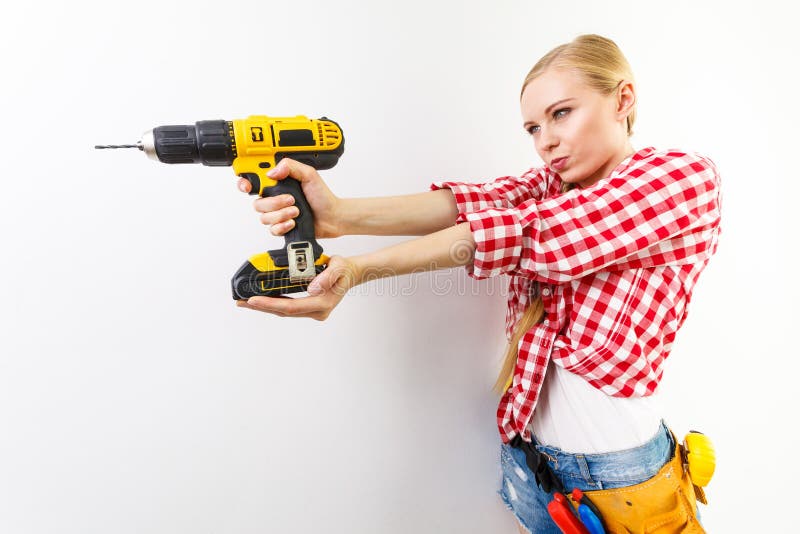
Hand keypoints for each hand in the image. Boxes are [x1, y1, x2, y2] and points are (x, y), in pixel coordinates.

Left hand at [235, 256, 358, 320]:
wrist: (351, 273)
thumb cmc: (344, 269)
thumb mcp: (339, 267)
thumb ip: (327, 277)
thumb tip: (311, 288)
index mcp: (322, 304)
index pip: (291, 306)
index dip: (270, 304)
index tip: (253, 299)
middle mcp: (317, 311)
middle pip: (284, 312)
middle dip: (262, 307)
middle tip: (241, 302)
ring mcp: (313, 311)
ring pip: (284, 311)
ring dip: (265, 306)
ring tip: (245, 301)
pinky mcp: (308, 308)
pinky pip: (288, 307)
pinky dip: (273, 303)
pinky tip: (261, 299)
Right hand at [237, 158, 342, 238]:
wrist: (332, 216)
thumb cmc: (322, 196)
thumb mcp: (309, 174)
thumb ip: (291, 167)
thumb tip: (272, 171)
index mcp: (278, 184)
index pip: (253, 182)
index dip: (245, 184)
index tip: (248, 186)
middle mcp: (275, 199)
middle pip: (257, 203)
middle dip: (274, 203)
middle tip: (291, 199)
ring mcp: (278, 214)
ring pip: (264, 217)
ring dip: (281, 214)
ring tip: (297, 211)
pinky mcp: (282, 227)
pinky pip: (272, 229)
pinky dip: (282, 226)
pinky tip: (293, 223)